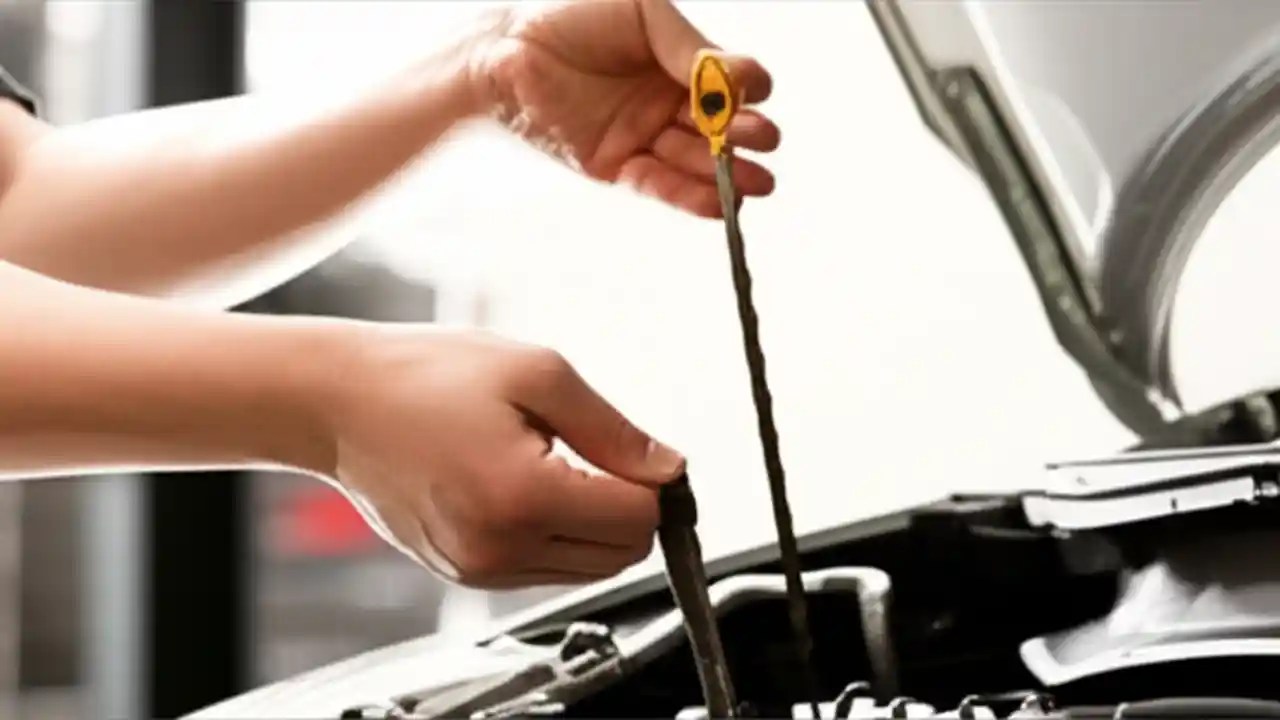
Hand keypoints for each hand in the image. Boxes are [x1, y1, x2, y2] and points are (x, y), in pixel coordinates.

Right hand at [322, 325, 684, 588]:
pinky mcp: (465, 574)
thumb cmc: (427, 376)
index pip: (639, 519)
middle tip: (598, 451)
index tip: (635, 450)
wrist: (338, 403)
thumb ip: (614, 430)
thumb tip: (670, 469)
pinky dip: (556, 533)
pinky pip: (544, 568)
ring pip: (587, 567)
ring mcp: (479, 570)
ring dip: (593, 521)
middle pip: (621, 553)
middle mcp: (500, 550)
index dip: (653, 482)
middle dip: (628, 504)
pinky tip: (525, 484)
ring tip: (552, 462)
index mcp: (523, 499)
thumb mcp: (537, 374)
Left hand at [472, 0, 779, 217]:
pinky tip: (717, 202)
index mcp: (679, 61)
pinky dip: (688, 196)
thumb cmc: (570, 16)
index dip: (748, 86)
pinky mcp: (616, 165)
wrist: (507, 51)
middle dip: (746, 135)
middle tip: (764, 140)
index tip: (753, 89)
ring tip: (759, 184)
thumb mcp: (641, 9)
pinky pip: (659, 184)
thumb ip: (687, 43)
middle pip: (721, 126)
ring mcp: (643, 135)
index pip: (731, 80)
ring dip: (728, 174)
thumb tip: (735, 75)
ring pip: (696, 160)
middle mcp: (667, 101)